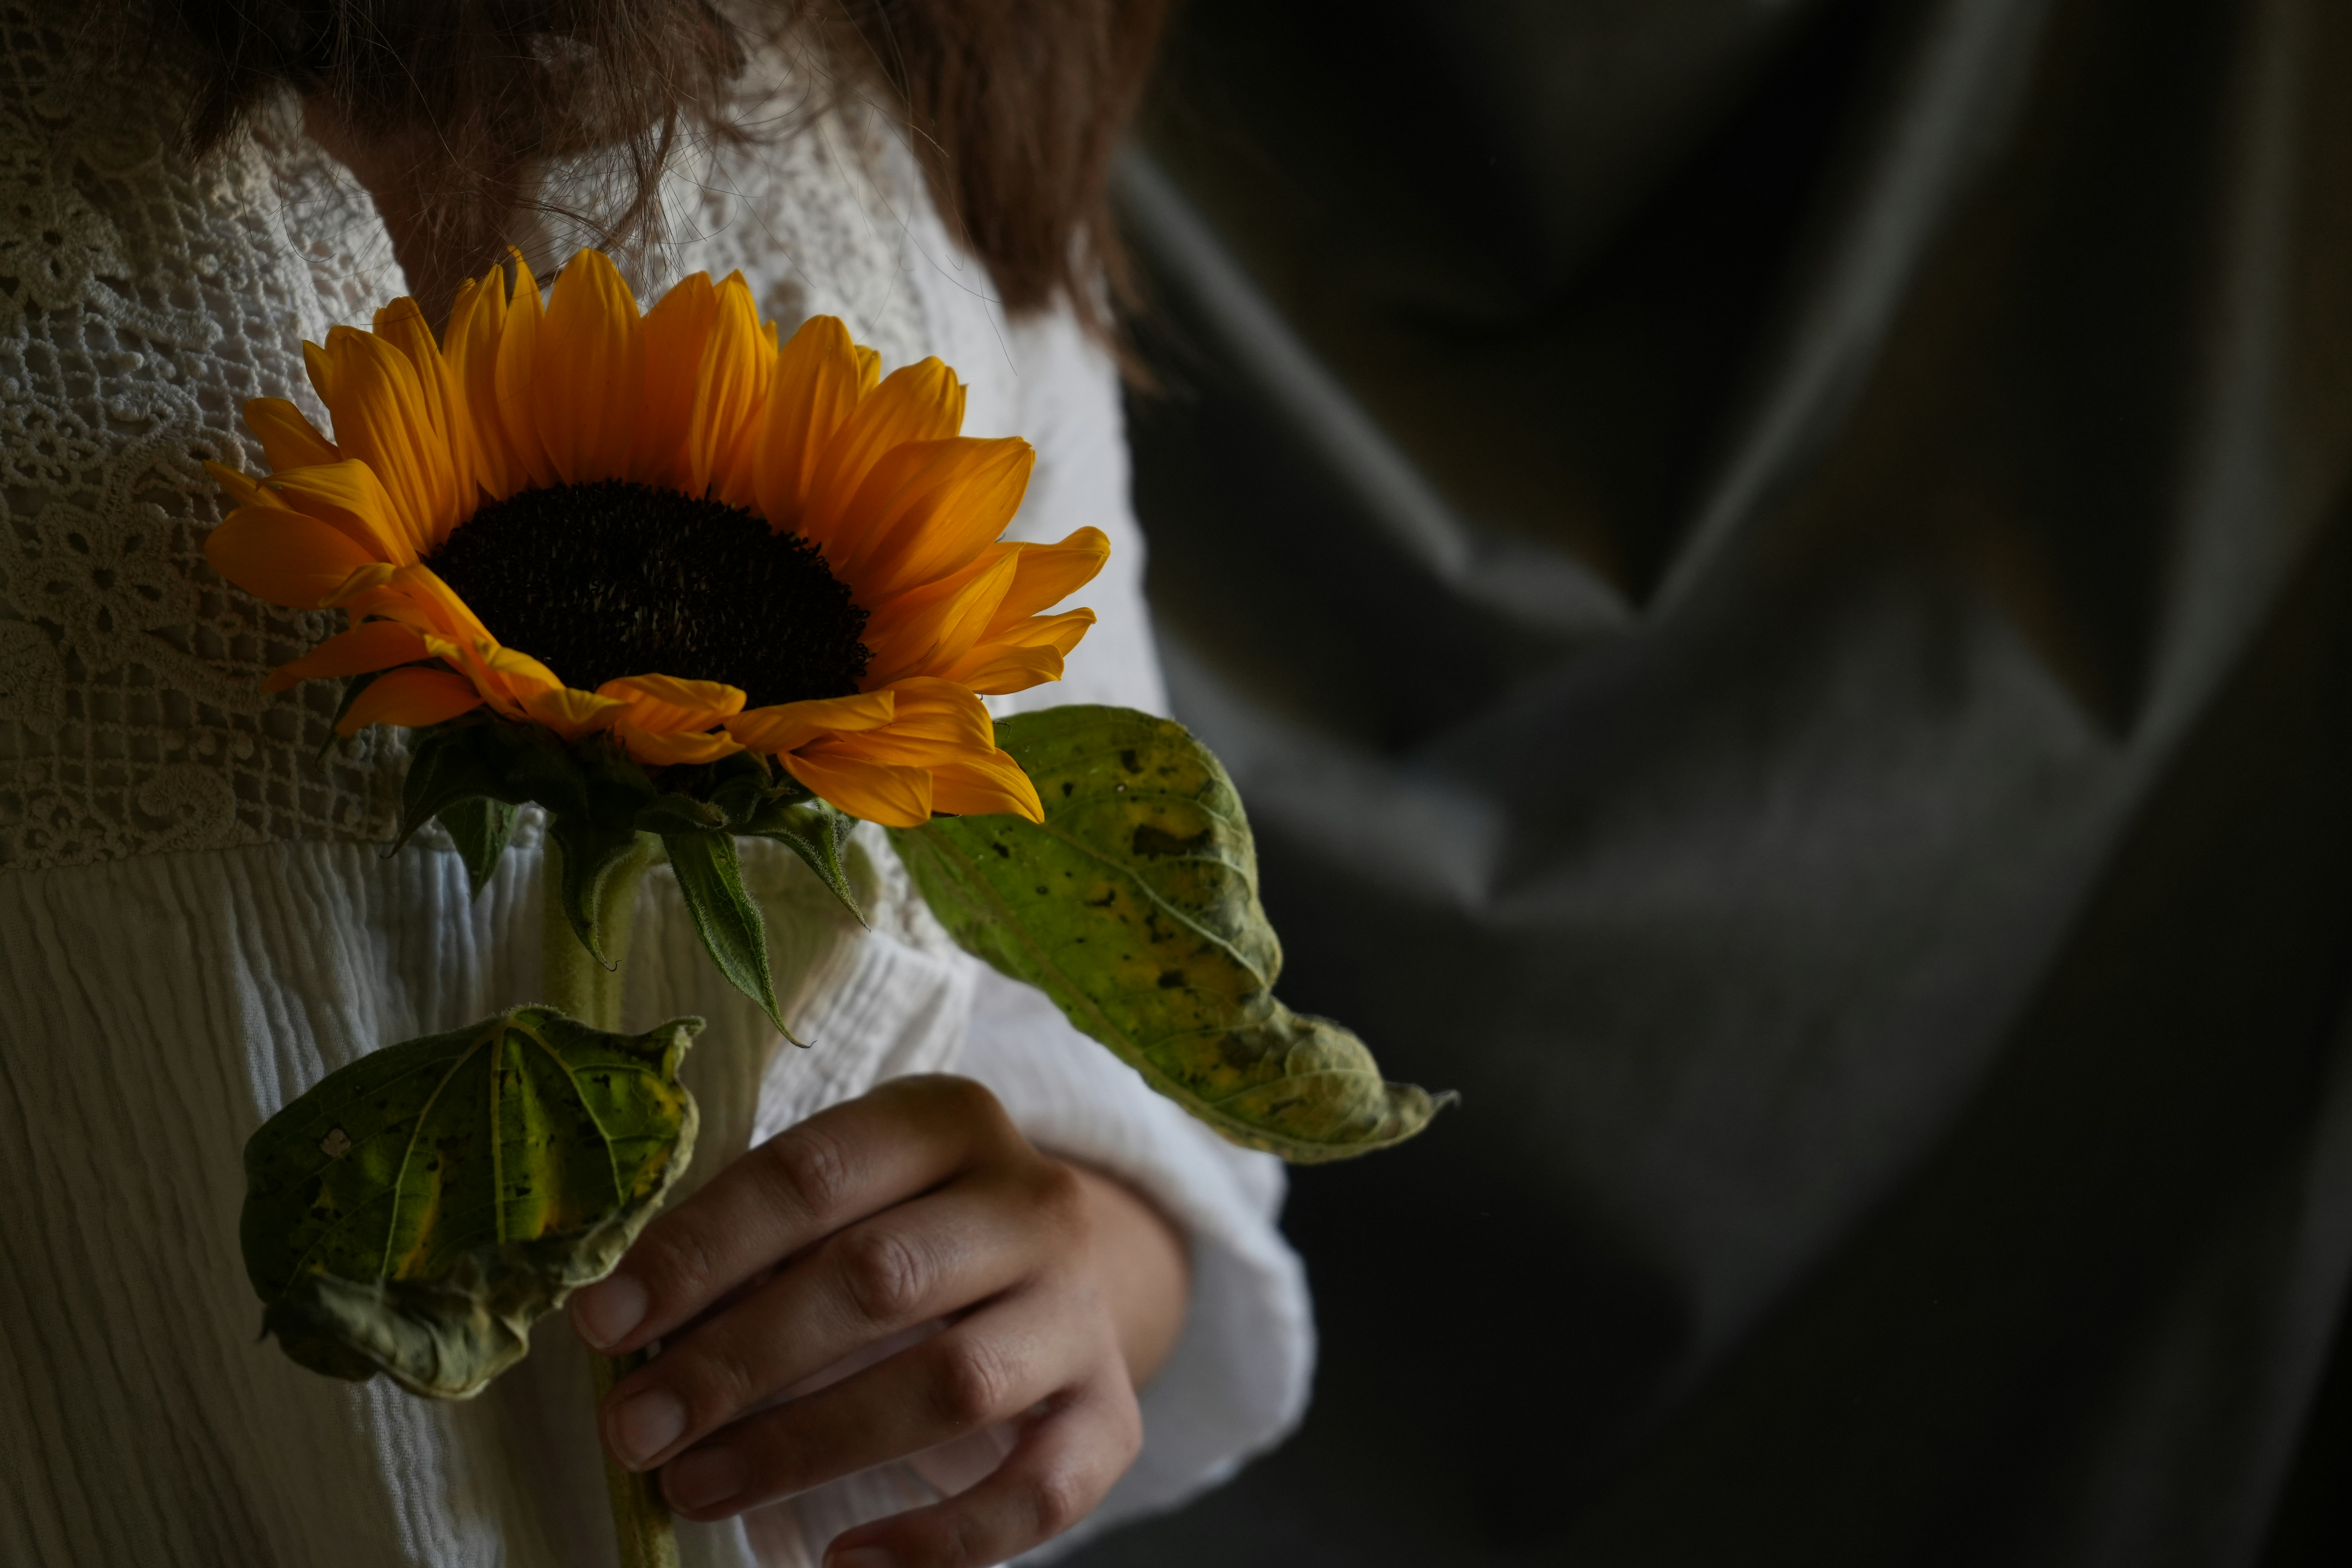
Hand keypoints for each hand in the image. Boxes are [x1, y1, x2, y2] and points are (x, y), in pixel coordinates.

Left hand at [568, 1073, 1189, 1565]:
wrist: (1060, 1274)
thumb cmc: (903, 1233)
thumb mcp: (839, 1204)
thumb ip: (751, 1247)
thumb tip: (620, 1325)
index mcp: (950, 1121)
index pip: (812, 1174)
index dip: (700, 1251)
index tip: (603, 1324)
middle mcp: (1033, 1201)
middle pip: (878, 1279)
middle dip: (737, 1362)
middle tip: (634, 1429)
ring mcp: (1081, 1308)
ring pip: (951, 1383)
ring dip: (807, 1447)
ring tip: (696, 1489)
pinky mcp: (1111, 1410)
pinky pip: (1040, 1489)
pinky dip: (942, 1540)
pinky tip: (843, 1561)